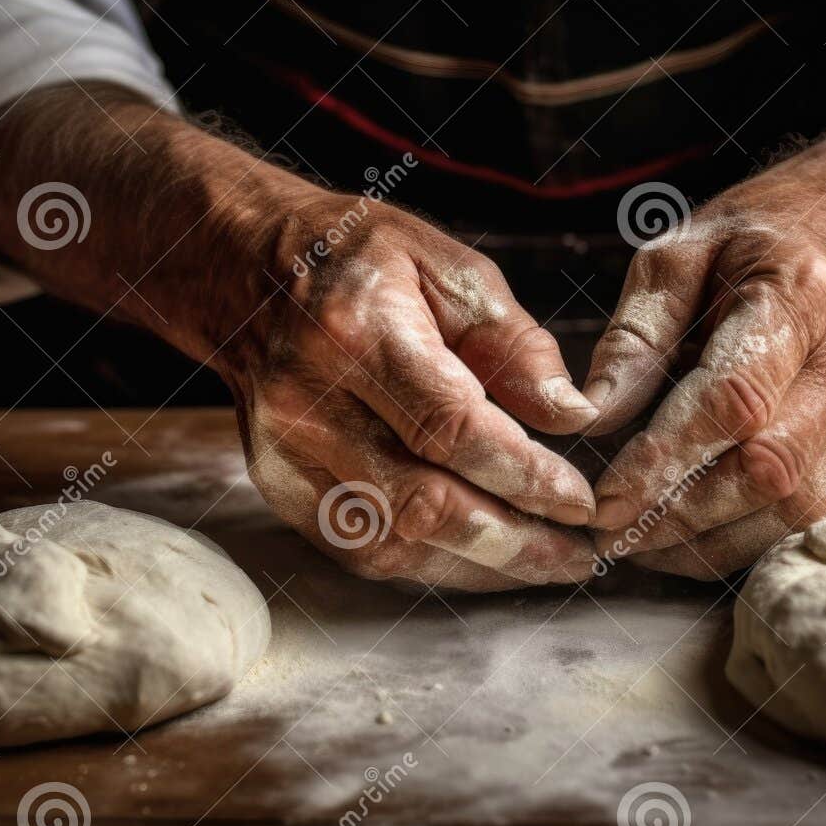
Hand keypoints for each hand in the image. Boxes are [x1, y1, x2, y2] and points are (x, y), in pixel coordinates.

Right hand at [220, 182, 600, 590]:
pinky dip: (433, 562)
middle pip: (420, 502)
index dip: (522, 475)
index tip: (581, 500)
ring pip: (393, 542)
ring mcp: (286, 454)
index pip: (448, 427)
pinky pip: (365, 550)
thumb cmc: (358, 261)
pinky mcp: (280, 488)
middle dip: (513, 541)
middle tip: (578, 553)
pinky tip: (485, 555)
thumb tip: (573, 417)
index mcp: (355, 331)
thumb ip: (514, 344)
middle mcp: (307, 402)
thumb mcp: (448, 267)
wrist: (245, 271)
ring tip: (546, 560)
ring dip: (480, 565)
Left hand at [582, 149, 825, 578]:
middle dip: (681, 514)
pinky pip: (818, 519)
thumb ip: (634, 336)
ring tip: (644, 543)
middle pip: (770, 468)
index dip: (666, 459)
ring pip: (799, 511)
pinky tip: (694, 539)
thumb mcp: (680, 255)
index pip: (734, 399)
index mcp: (799, 297)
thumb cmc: (757, 240)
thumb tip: (589, 418)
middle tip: (612, 532)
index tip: (606, 499)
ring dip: (713, 541)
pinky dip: (750, 542)